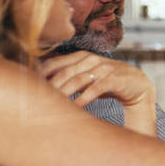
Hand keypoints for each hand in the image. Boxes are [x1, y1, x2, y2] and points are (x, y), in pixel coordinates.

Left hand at [40, 52, 154, 110]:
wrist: (136, 85)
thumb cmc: (106, 82)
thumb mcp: (87, 76)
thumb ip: (68, 76)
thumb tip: (39, 85)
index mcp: (81, 57)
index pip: (54, 63)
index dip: (40, 74)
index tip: (27, 88)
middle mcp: (90, 59)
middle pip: (63, 72)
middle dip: (49, 87)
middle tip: (36, 102)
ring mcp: (103, 68)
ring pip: (77, 80)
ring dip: (64, 93)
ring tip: (52, 106)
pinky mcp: (114, 79)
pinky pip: (95, 89)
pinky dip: (83, 99)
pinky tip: (74, 108)